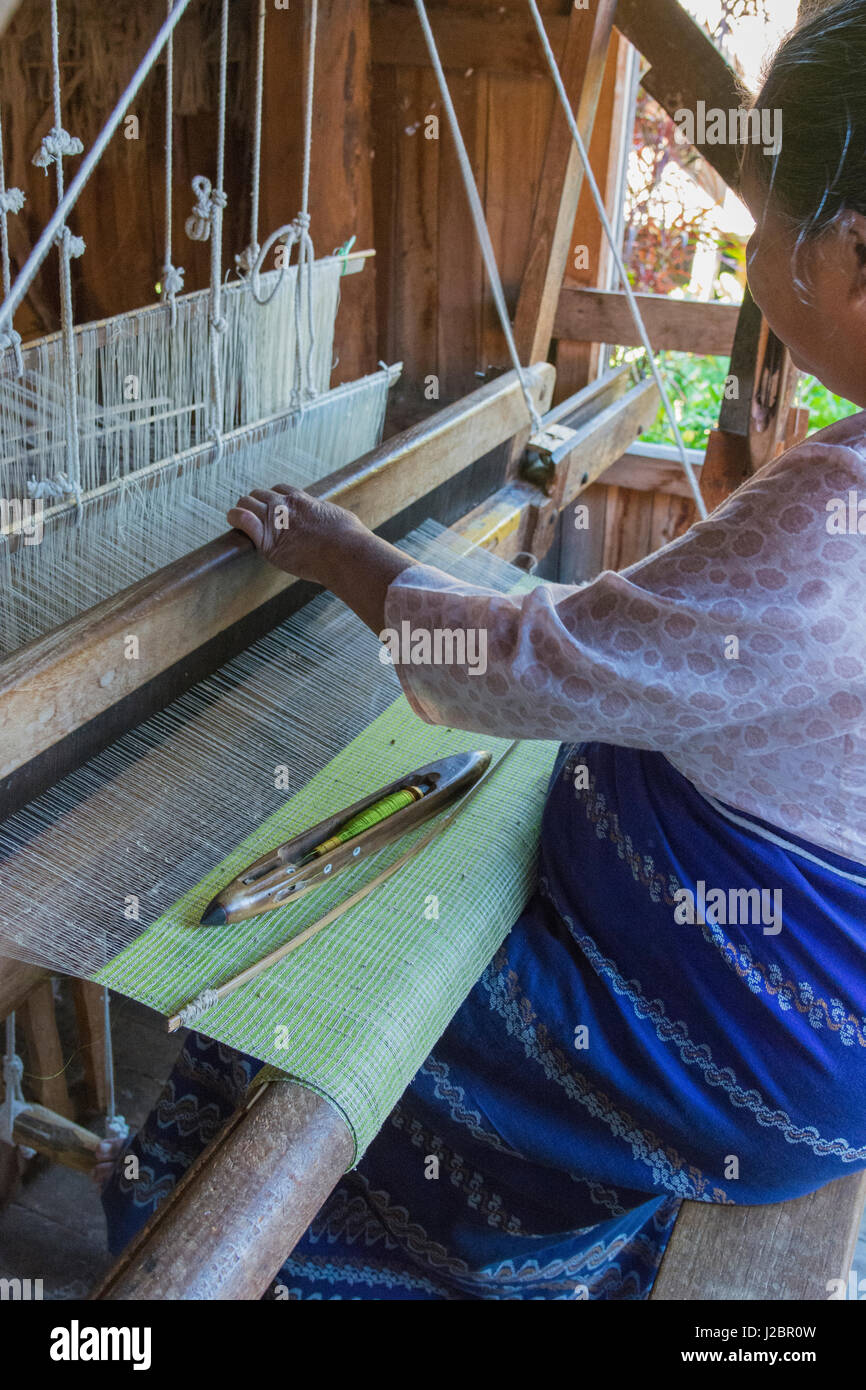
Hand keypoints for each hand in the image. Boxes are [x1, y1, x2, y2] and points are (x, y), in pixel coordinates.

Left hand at [227, 484, 365, 586]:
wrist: (345, 552)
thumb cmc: (349, 539)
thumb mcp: (338, 517)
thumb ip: (328, 517)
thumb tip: (337, 522)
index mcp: (301, 499)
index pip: (279, 489)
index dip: (274, 499)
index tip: (274, 511)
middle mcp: (284, 504)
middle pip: (258, 494)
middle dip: (256, 505)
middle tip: (256, 520)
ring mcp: (273, 519)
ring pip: (245, 502)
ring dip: (243, 510)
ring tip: (242, 522)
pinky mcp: (266, 538)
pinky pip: (240, 518)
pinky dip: (234, 518)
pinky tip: (234, 522)